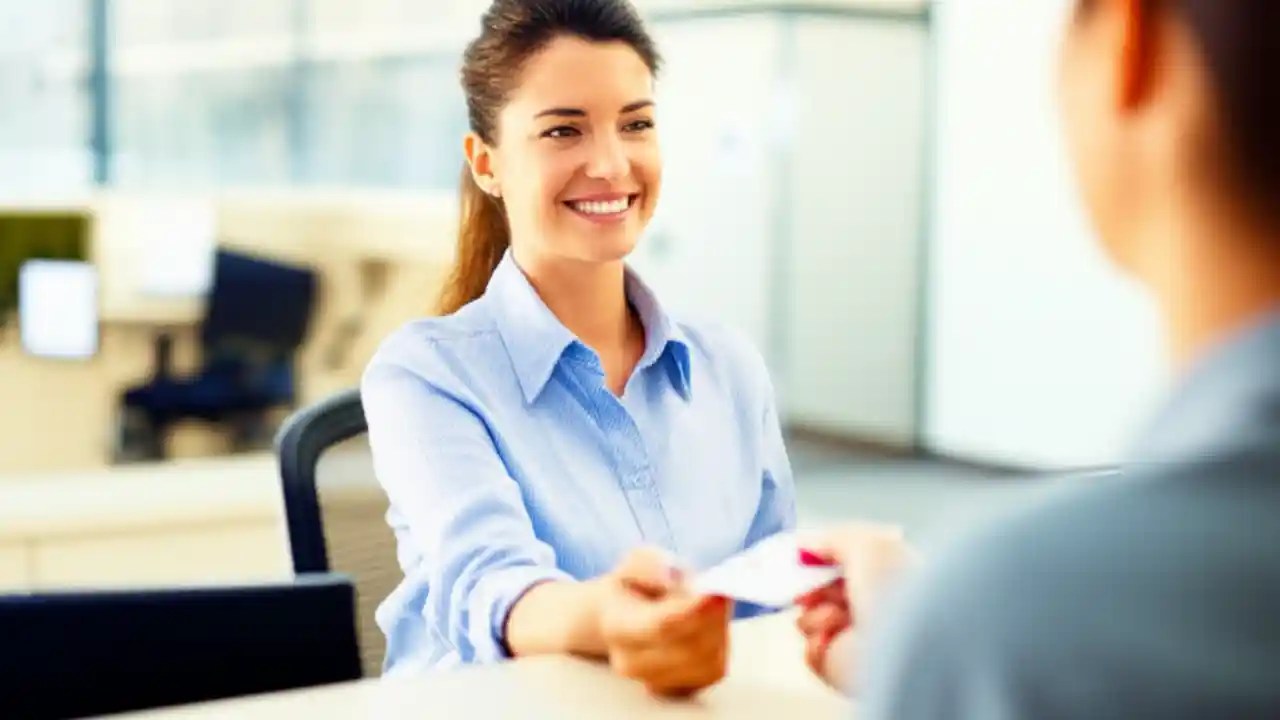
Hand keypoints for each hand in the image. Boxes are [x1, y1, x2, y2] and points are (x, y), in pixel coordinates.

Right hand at [597, 548, 732, 696]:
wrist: (623, 618)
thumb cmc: (636, 587)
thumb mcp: (637, 561)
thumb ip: (650, 565)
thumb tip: (669, 577)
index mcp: (617, 626)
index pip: (660, 626)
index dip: (694, 611)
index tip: (717, 593)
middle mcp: (631, 663)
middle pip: (690, 646)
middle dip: (714, 617)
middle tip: (721, 589)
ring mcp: (656, 681)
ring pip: (707, 659)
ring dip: (719, 628)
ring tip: (712, 603)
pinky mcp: (682, 690)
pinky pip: (715, 668)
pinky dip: (721, 644)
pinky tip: (710, 625)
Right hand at [795, 524, 914, 691]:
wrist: (905, 641)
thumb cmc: (894, 586)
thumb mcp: (863, 541)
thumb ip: (831, 539)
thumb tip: (805, 547)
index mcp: (889, 577)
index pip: (847, 566)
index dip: (824, 560)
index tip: (806, 555)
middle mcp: (873, 610)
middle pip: (822, 592)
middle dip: (811, 587)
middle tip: (810, 586)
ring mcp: (858, 641)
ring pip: (810, 621)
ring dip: (815, 614)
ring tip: (837, 614)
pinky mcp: (843, 669)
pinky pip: (811, 652)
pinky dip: (816, 642)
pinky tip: (835, 638)